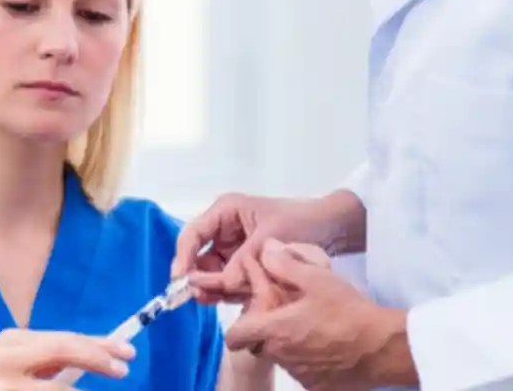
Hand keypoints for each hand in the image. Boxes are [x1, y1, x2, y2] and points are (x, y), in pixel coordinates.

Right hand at [0, 328, 135, 389]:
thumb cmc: (8, 388)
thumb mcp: (27, 368)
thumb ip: (56, 359)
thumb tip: (108, 354)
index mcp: (11, 342)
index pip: (64, 339)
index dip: (100, 345)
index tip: (127, 352)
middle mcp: (4, 361)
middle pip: (63, 350)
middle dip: (97, 359)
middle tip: (123, 369)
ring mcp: (3, 388)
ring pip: (59, 388)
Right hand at [172, 191, 362, 304]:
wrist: (332, 228)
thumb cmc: (300, 220)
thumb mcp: (271, 236)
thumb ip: (245, 259)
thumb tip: (225, 283)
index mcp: (225, 212)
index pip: (193, 233)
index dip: (183, 255)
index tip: (180, 278)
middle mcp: (224, 231)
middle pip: (199, 256)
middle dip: (197, 275)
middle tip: (199, 295)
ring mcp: (234, 250)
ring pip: (212, 272)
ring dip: (211, 286)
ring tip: (211, 299)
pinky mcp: (245, 267)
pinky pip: (229, 281)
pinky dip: (228, 291)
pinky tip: (228, 300)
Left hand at [226, 240, 416, 390]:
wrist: (382, 347)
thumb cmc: (348, 311)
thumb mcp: (316, 279)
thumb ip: (285, 264)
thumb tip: (266, 250)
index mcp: (275, 331)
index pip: (235, 337)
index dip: (237, 327)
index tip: (249, 317)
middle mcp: (282, 356)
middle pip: (258, 346)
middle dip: (264, 332)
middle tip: (283, 315)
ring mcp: (299, 374)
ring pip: (281, 358)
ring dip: (287, 345)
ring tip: (309, 326)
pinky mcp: (317, 386)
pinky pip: (302, 371)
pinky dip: (307, 359)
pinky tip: (325, 343)